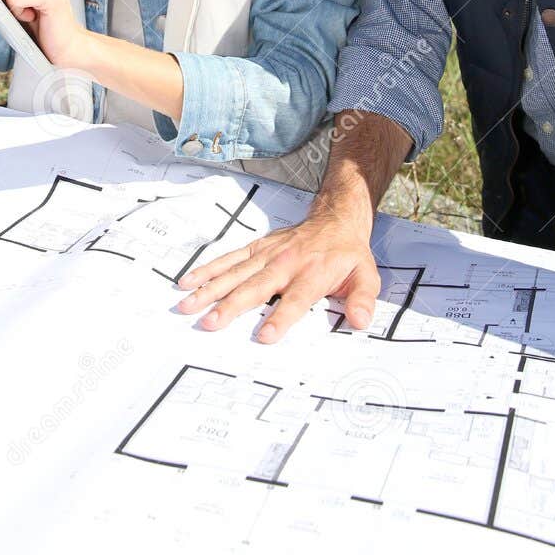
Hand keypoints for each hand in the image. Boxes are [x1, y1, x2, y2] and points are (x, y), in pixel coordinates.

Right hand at [176, 208, 380, 342]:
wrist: (335, 218)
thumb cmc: (347, 254)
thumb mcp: (366, 276)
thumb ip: (363, 299)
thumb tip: (362, 321)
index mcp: (312, 274)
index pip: (295, 299)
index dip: (280, 318)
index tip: (264, 336)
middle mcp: (285, 263)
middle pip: (255, 288)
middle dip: (231, 306)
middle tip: (209, 323)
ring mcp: (266, 255)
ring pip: (234, 274)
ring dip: (210, 289)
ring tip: (188, 305)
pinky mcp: (255, 249)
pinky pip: (228, 260)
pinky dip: (207, 270)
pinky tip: (188, 281)